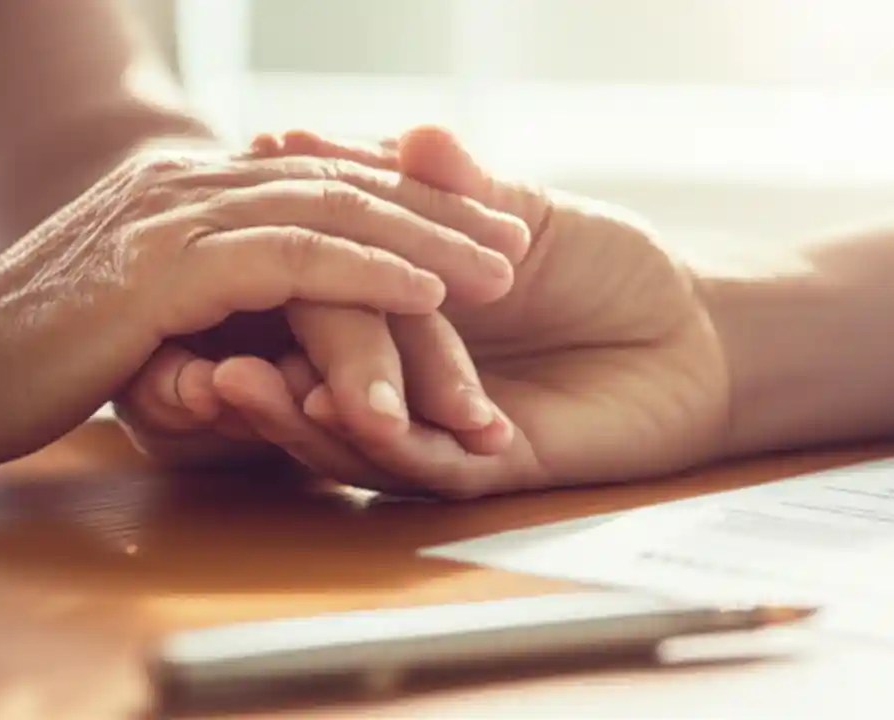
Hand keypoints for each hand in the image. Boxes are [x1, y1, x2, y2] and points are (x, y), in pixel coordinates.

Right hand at [0, 146, 526, 469]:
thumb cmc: (49, 352)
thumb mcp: (148, 305)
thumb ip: (218, 288)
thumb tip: (287, 308)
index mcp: (199, 191)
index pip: (326, 180)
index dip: (408, 200)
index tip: (479, 222)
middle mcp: (199, 186)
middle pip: (349, 182)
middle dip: (442, 208)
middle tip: (520, 230)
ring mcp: (184, 219)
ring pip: (337, 211)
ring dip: (429, 237)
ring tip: (506, 262)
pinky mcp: (171, 269)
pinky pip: (297, 260)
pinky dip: (371, 271)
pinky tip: (432, 290)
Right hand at [192, 128, 731, 496]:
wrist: (698, 331)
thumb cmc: (618, 267)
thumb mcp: (532, 215)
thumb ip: (469, 186)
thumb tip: (409, 132)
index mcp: (411, 306)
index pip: (327, 292)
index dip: (279, 268)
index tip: (222, 241)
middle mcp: (415, 369)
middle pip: (320, 368)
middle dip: (259, 355)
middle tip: (195, 337)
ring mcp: (447, 420)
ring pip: (351, 429)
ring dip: (287, 409)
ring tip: (231, 382)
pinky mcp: (488, 465)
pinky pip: (420, 462)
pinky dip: (372, 438)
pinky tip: (326, 409)